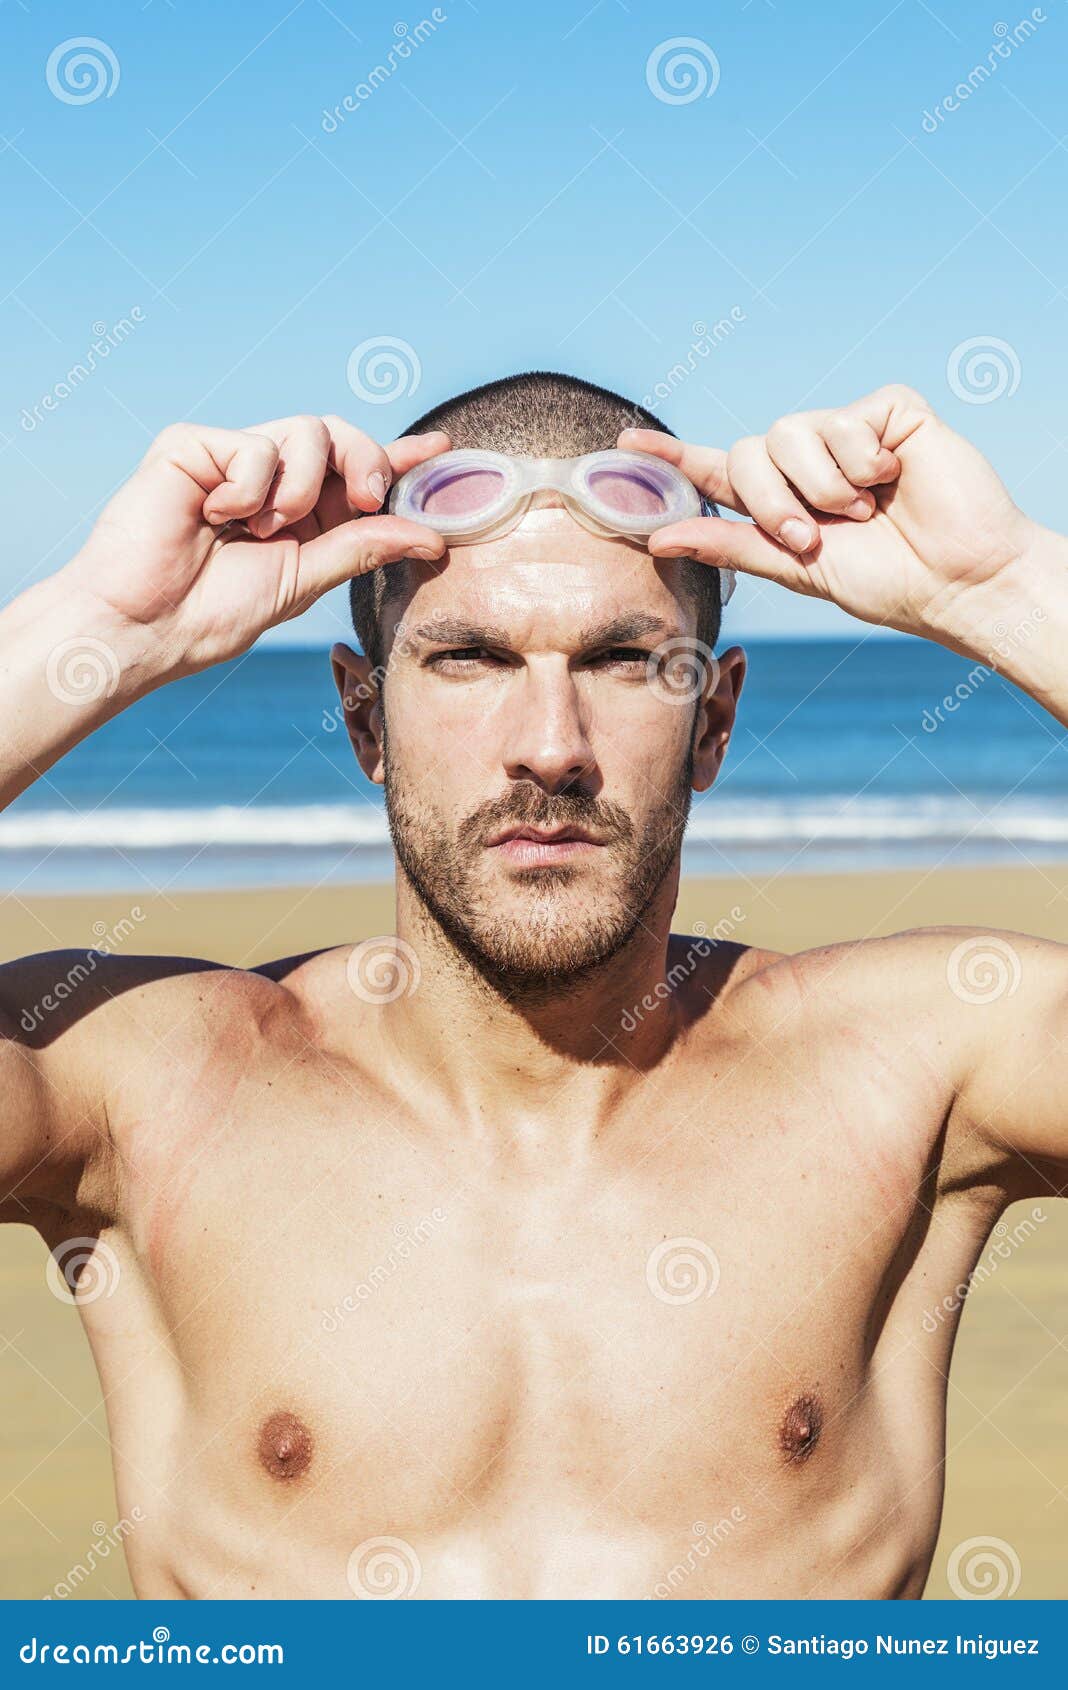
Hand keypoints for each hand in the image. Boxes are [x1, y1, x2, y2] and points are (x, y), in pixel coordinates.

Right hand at [62, 415, 448, 674]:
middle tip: (363, 501)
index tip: (442, 449)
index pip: (356, 474)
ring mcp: (230, 459)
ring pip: (306, 431)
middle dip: (366, 461)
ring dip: (299, 488)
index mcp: (299, 515)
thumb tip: (431, 536)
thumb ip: (360, 548)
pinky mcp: (193, 445)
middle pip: (340, 436)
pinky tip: (214, 517)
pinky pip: (255, 444)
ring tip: (260, 530)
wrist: (143, 627)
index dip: (398, 459)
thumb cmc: (210, 615)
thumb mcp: (303, 580)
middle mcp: (270, 481)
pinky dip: (248, 488)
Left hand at [621, 386, 1037, 653]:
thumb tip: (659, 538)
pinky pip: (845, 419)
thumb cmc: (889, 582)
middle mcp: (809, 461)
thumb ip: (732, 546)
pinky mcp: (888, 410)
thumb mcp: (797, 569)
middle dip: (772, 502)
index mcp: (784, 501)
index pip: (718, 470)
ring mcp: (848, 431)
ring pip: (790, 432)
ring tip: (864, 511)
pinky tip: (893, 478)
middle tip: (812, 538)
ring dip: (821, 485)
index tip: (625, 442)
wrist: (959, 579)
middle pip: (747, 453)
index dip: (673, 456)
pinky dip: (863, 459)